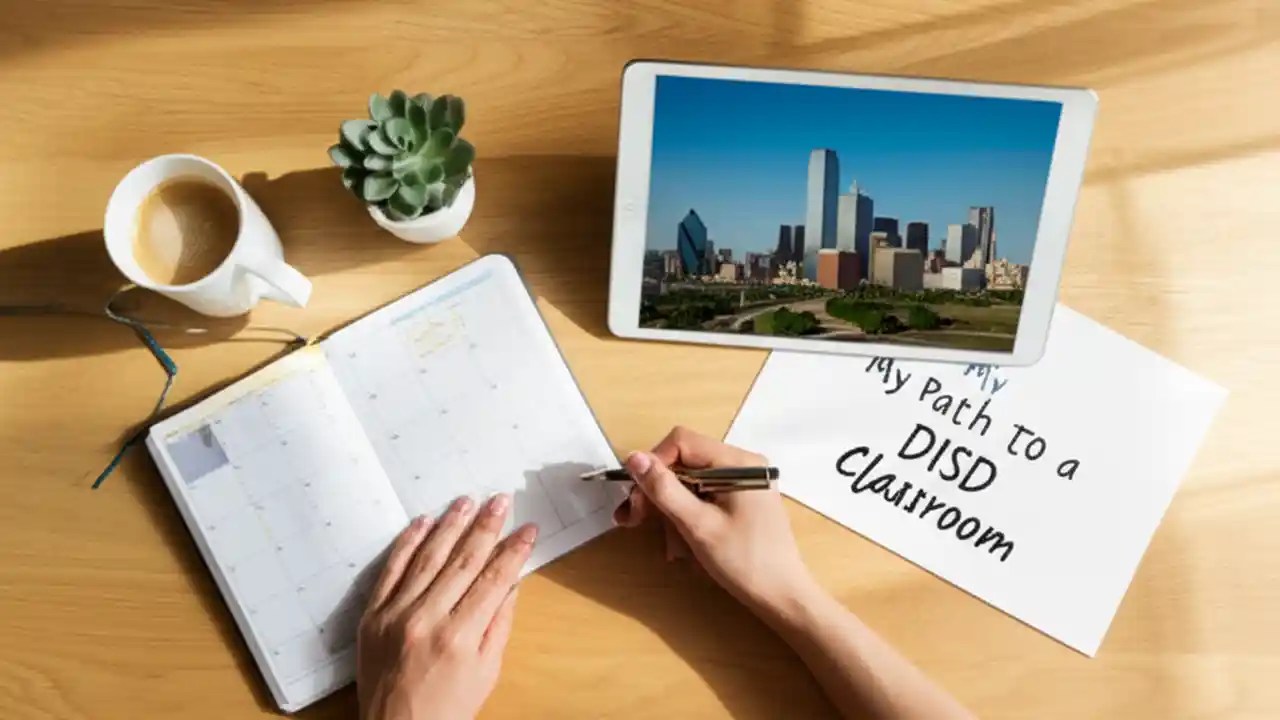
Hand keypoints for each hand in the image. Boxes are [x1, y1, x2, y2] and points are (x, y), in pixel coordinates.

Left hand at [357, 495, 537, 719]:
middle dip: (486, 527)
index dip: (513, 551)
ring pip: (427, 558)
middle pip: (463, 561)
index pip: (494, 580)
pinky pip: (391, 569)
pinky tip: (424, 521)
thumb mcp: (487, 672)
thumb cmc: (448, 709)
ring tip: (467, 501)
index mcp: (460, 637)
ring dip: (450, 525)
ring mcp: (395, 615)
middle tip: (501, 500)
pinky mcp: (372, 615)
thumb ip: (499, 623)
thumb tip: (512, 581)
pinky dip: (407, 542)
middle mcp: (427, 619)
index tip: (528, 528)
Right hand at [613, 426, 816, 617]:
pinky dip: (688, 518)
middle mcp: (743, 464)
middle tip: (632, 520)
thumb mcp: (698, 526)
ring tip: (664, 545)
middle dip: (657, 491)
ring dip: (669, 510)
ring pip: (691, 483)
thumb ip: (665, 489)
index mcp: (738, 462)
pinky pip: (705, 498)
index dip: (653, 465)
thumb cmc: (744, 562)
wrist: (784, 597)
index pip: (681, 442)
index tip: (636, 498)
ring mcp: (745, 483)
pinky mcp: (743, 502)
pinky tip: (681, 546)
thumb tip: (633, 458)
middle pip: (685, 462)